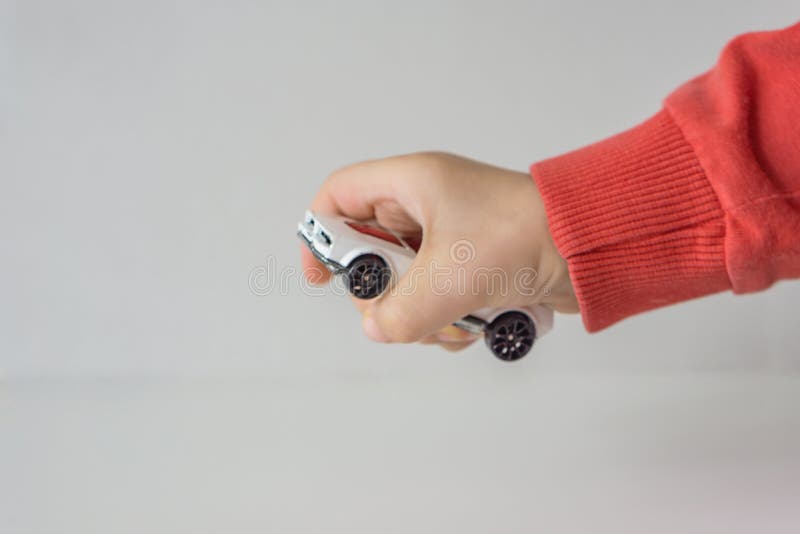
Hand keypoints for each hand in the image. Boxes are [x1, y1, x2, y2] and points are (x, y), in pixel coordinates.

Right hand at [301, 152, 577, 350]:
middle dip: (382, 293)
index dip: (321, 233)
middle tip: (399, 311)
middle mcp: (428, 206)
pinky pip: (439, 296)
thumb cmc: (518, 239)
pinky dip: (447, 319)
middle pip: (371, 251)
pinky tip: (472, 328)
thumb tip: (377, 329)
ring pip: (406, 282)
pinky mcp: (475, 265)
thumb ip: (399, 312)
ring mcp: (452, 237)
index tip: (322, 278)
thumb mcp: (448, 279)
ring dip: (420, 315)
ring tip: (449, 324)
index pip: (340, 194)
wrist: (592, 248)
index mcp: (412, 184)